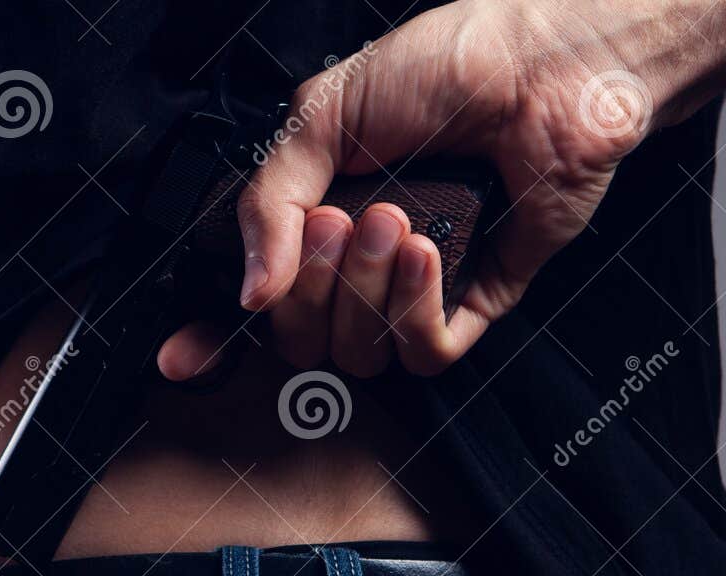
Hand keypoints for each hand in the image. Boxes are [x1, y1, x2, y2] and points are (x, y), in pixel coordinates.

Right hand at [158, 0, 667, 379]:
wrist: (545, 66)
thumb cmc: (446, 66)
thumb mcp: (325, 113)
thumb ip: (269, 201)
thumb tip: (249, 292)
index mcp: (314, 216)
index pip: (256, 300)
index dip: (211, 340)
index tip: (181, 360)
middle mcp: (358, 264)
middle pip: (301, 339)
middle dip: (311, 285)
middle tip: (340, 219)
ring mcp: (415, 289)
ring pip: (359, 355)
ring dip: (365, 290)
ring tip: (396, 218)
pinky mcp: (474, 302)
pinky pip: (423, 356)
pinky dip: (415, 313)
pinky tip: (427, 250)